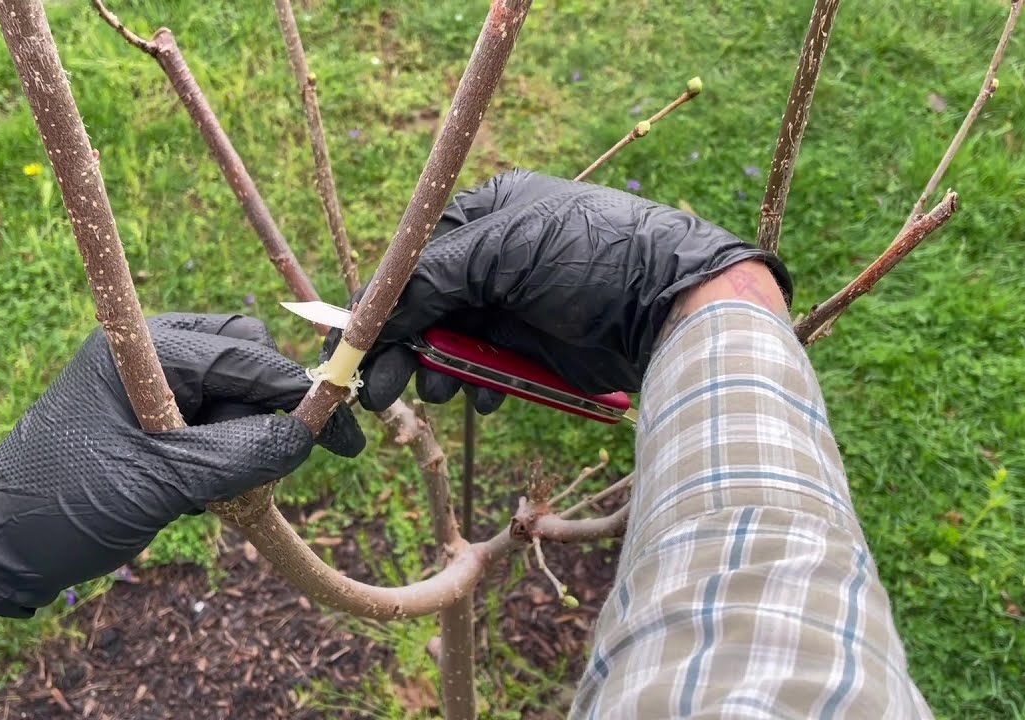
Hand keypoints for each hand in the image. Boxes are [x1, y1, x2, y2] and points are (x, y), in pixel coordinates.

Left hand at [0, 313, 363, 617]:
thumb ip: (240, 455)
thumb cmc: (66, 507)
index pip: (248, 357)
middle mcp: (150, 352)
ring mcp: (150, 381)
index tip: (344, 439)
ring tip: (220, 491)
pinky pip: (213, 417)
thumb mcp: (161, 484)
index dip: (301, 397)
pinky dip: (226, 449)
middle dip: (270, 412)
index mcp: (144, 350)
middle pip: (248, 359)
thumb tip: (308, 438)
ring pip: (235, 390)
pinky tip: (204, 491)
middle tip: (270, 471)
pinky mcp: (150, 414)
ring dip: (247, 436)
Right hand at [347, 169, 792, 411]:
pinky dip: (479, 384)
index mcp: (487, 215)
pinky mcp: (536, 345)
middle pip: (426, 306)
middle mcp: (497, 257)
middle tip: (381, 392)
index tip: (354, 349)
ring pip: (452, 343)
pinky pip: (487, 368)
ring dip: (440, 370)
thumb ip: (432, 278)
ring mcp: (517, 303)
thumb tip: (369, 313)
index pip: (413, 261)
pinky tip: (486, 396)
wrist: (671, 306)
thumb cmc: (590, 259)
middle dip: (404, 348)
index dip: (382, 306)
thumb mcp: (505, 252)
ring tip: (444, 391)